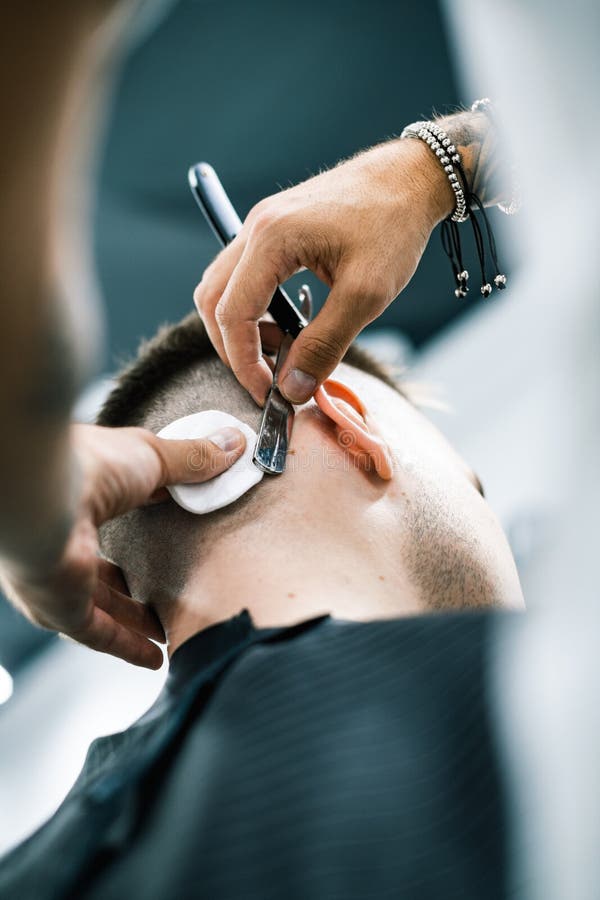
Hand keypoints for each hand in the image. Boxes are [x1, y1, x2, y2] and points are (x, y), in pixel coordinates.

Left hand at [0, 423, 244, 668]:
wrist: (48, 497)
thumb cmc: (89, 465)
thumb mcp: (152, 456)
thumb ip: (192, 458)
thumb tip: (234, 445)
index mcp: (73, 500)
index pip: (107, 519)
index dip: (139, 527)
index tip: (170, 531)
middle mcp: (60, 543)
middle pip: (97, 572)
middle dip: (128, 585)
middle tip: (164, 590)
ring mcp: (58, 580)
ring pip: (98, 609)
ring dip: (132, 621)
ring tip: (165, 627)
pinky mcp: (64, 610)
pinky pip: (101, 636)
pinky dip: (129, 647)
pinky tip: (155, 656)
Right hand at [194, 138, 453, 404]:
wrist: (411, 178)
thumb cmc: (393, 226)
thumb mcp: (366, 295)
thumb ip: (325, 345)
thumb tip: (293, 388)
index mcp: (271, 239)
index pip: (231, 314)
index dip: (243, 362)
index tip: (266, 393)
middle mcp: (255, 228)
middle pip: (213, 301)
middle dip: (233, 348)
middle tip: (267, 379)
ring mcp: (260, 225)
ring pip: (223, 288)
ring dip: (242, 327)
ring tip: (284, 351)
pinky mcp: (272, 228)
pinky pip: (243, 275)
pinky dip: (255, 307)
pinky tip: (288, 324)